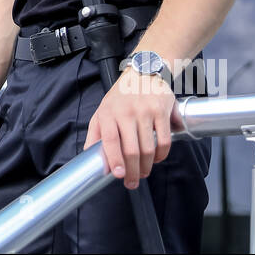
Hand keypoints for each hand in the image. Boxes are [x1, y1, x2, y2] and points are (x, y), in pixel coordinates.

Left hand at [83, 67, 183, 188]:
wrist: (143, 73)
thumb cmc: (121, 96)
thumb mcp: (102, 111)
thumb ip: (95, 134)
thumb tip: (89, 156)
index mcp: (108, 112)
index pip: (110, 140)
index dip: (114, 160)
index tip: (118, 175)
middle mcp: (126, 111)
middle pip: (131, 149)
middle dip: (132, 171)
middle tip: (132, 182)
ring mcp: (146, 111)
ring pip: (148, 148)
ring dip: (146, 166)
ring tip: (143, 172)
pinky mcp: (162, 111)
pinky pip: (164, 140)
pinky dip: (161, 155)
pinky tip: (156, 158)